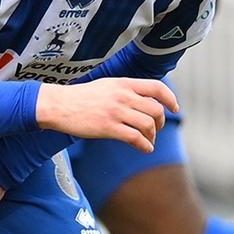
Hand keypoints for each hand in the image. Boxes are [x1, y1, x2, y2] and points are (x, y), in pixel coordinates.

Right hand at [35, 79, 177, 150]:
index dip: (170, 98)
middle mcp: (122, 96)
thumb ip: (126, 90)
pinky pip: (135, 138)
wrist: (59, 105)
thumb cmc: (81, 98)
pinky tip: (144, 149)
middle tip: (155, 130)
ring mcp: (116, 111)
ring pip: (148, 125)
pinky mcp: (108, 127)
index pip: (156, 87)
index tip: (174, 108)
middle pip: (156, 110)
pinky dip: (145, 146)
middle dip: (160, 123)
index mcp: (124, 84)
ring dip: (152, 136)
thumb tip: (145, 100)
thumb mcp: (106, 86)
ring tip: (148, 141)